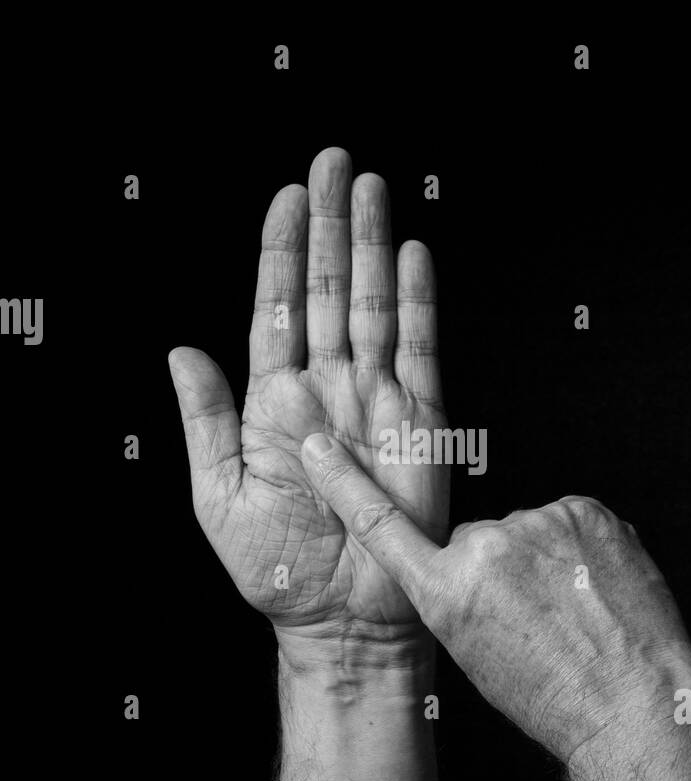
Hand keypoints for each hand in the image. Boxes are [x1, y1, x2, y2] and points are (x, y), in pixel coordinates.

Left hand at [169, 147, 448, 647]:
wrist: (341, 619)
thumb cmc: (277, 569)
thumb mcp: (218, 495)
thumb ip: (205, 419)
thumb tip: (181, 351)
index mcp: (274, 401)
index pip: (277, 308)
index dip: (282, 250)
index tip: (289, 195)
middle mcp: (327, 388)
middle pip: (327, 289)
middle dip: (331, 224)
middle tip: (334, 162)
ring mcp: (375, 400)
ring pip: (371, 305)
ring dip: (371, 245)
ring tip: (370, 186)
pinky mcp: (419, 424)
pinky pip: (418, 351)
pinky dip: (416, 303)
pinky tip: (411, 257)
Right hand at [297, 436, 690, 761]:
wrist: (631, 707)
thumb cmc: (554, 699)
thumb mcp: (476, 658)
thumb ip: (458, 599)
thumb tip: (478, 567)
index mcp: (445, 593)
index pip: (383, 529)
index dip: (346, 484)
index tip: (318, 446)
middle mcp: (483, 548)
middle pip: (480, 541)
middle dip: (503, 569)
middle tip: (540, 620)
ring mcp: (538, 524)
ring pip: (531, 533)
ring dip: (548, 561)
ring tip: (577, 613)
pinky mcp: (585, 510)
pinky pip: (571, 524)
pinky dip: (584, 550)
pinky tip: (598, 591)